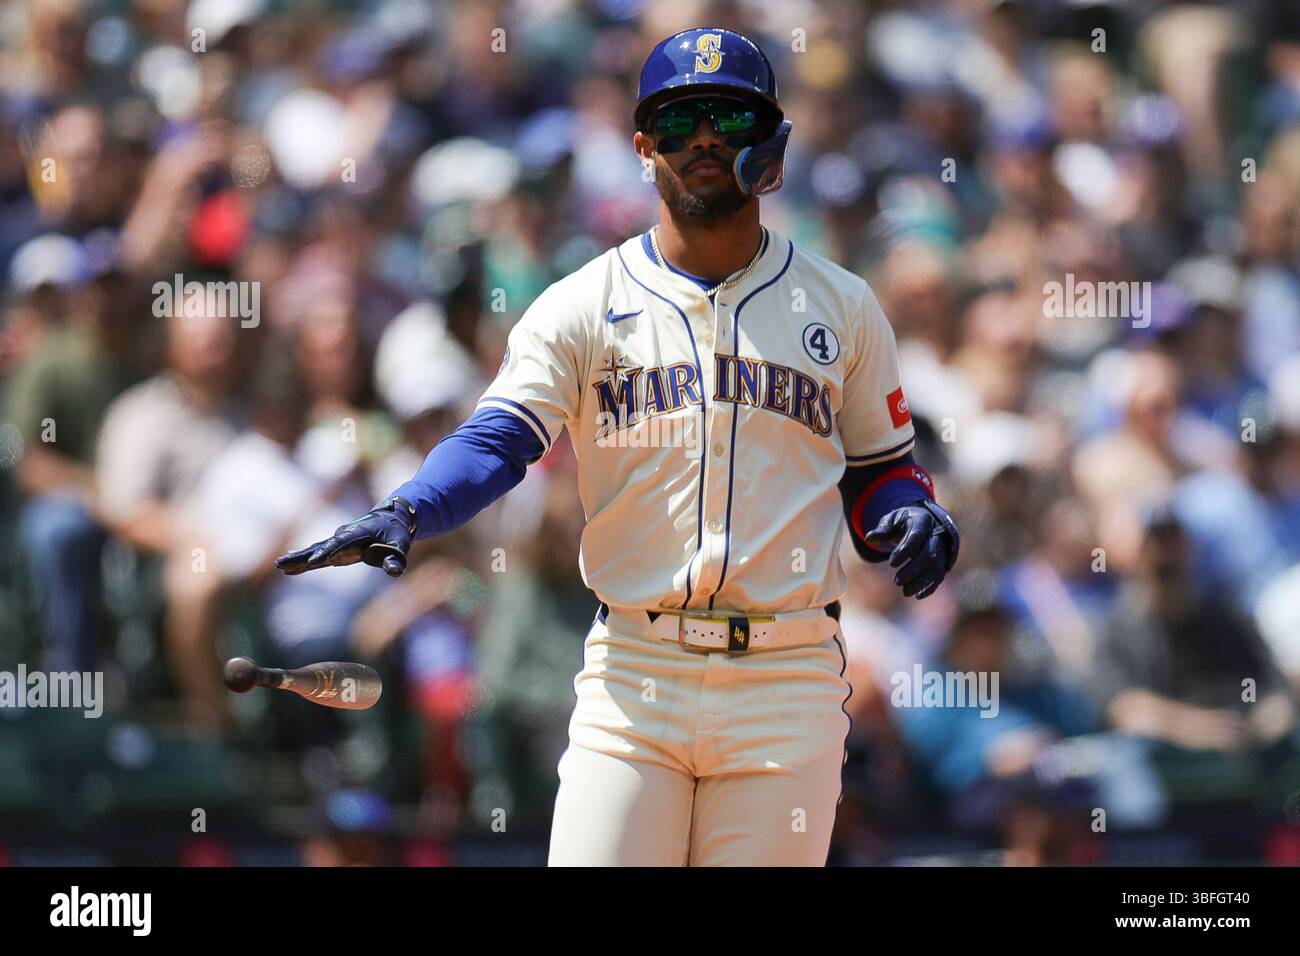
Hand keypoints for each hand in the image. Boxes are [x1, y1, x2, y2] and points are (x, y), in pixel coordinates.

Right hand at [276, 497, 416, 577]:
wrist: (390, 521)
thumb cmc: (395, 533)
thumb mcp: (400, 545)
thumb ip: (395, 558)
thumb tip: (395, 572)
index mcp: (358, 533)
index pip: (340, 543)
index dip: (327, 552)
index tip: (314, 561)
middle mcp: (344, 536)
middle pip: (320, 547)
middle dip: (302, 556)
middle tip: (282, 563)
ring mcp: (338, 543)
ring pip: (314, 551)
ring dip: (298, 559)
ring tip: (280, 566)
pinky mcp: (336, 551)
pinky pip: (317, 557)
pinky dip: (303, 563)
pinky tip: (288, 569)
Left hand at [864, 498, 958, 598]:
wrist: (918, 525)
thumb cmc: (901, 524)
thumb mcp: (890, 522)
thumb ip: (882, 531)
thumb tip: (869, 539)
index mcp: (922, 520)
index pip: (916, 536)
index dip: (904, 550)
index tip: (891, 564)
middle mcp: (935, 535)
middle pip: (929, 554)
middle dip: (913, 569)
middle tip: (896, 581)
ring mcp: (941, 549)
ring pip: (936, 567)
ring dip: (921, 581)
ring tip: (905, 592)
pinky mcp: (942, 562)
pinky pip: (940, 575)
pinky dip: (931, 586)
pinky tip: (918, 596)